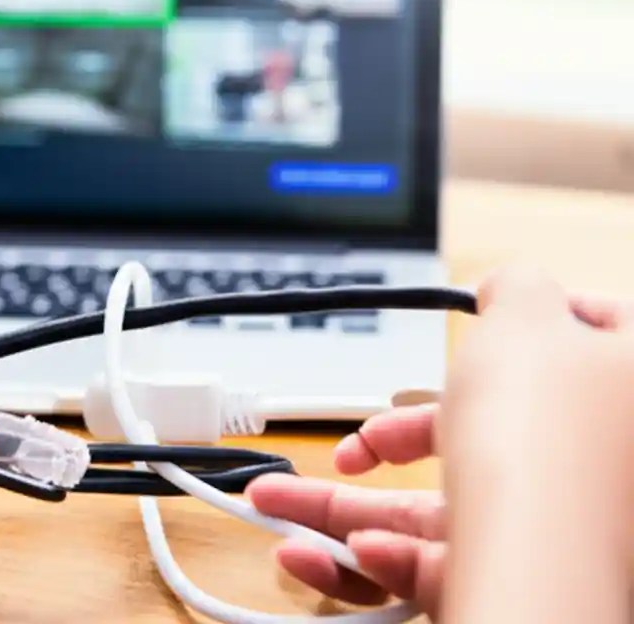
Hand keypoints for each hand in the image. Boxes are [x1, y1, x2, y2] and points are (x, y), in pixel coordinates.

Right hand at [247, 265, 633, 621]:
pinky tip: (353, 550)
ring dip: (339, 510)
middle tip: (344, 448)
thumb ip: (514, 286)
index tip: (475, 325)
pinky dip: (381, 558)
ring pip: (430, 513)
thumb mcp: (524, 319)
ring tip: (274, 504)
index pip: (584, 342)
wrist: (547, 575)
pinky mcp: (508, 586)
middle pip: (476, 438)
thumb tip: (505, 286)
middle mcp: (593, 466)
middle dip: (379, 443)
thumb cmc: (549, 439)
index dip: (522, 329)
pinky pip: (431, 569)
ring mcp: (552, 533)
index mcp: (620, 389)